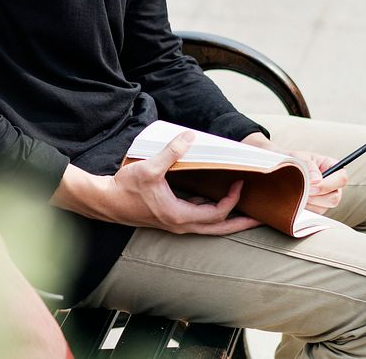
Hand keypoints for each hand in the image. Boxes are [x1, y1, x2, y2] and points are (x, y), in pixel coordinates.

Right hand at [51, 131, 260, 234]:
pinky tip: (215, 202)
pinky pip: (198, 221)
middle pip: (219, 229)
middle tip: (261, 219)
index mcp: (179, 215)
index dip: (232, 199)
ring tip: (244, 212)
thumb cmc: (124, 188)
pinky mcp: (169, 219)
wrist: (104, 202)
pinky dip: (211, 214)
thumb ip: (171, 152)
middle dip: (241, 223)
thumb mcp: (149, 168)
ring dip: (227, 219)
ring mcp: (174, 224)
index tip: (239, 182)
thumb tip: (189, 136)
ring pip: (209, 227)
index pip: (217, 213)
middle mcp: (180, 224)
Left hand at [240, 133, 346, 214]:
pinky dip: (304, 208)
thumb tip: (316, 181)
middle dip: (316, 197)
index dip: (327, 184)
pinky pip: (313, 214)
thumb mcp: (300, 157)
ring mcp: (325, 198)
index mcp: (334, 169)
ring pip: (323, 208)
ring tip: (295, 193)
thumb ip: (309, 166)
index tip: (312, 185)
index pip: (341, 179)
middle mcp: (333, 186)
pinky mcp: (317, 208)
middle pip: (334, 198)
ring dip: (308, 202)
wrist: (280, 167)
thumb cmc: (293, 160)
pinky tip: (294, 200)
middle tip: (301, 191)